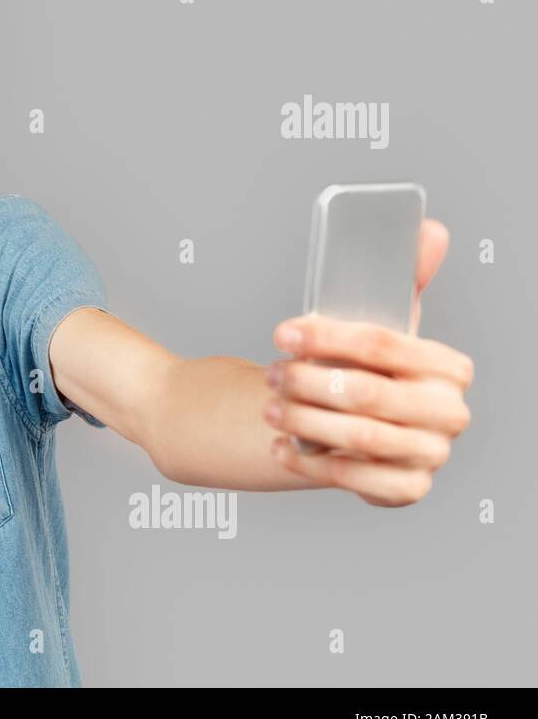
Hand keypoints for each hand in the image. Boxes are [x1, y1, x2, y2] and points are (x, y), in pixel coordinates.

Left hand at [263, 219, 474, 506]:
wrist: (352, 420)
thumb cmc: (364, 367)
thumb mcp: (382, 322)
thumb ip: (405, 278)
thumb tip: (431, 229)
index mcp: (449, 367)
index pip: (385, 344)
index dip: (328, 337)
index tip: (282, 333)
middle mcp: (449, 413)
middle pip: (369, 393)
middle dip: (309, 382)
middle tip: (272, 374)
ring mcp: (431, 453)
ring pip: (360, 437)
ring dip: (304, 420)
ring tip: (269, 407)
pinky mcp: (406, 489)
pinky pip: (356, 478)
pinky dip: (309, 462)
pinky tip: (278, 445)